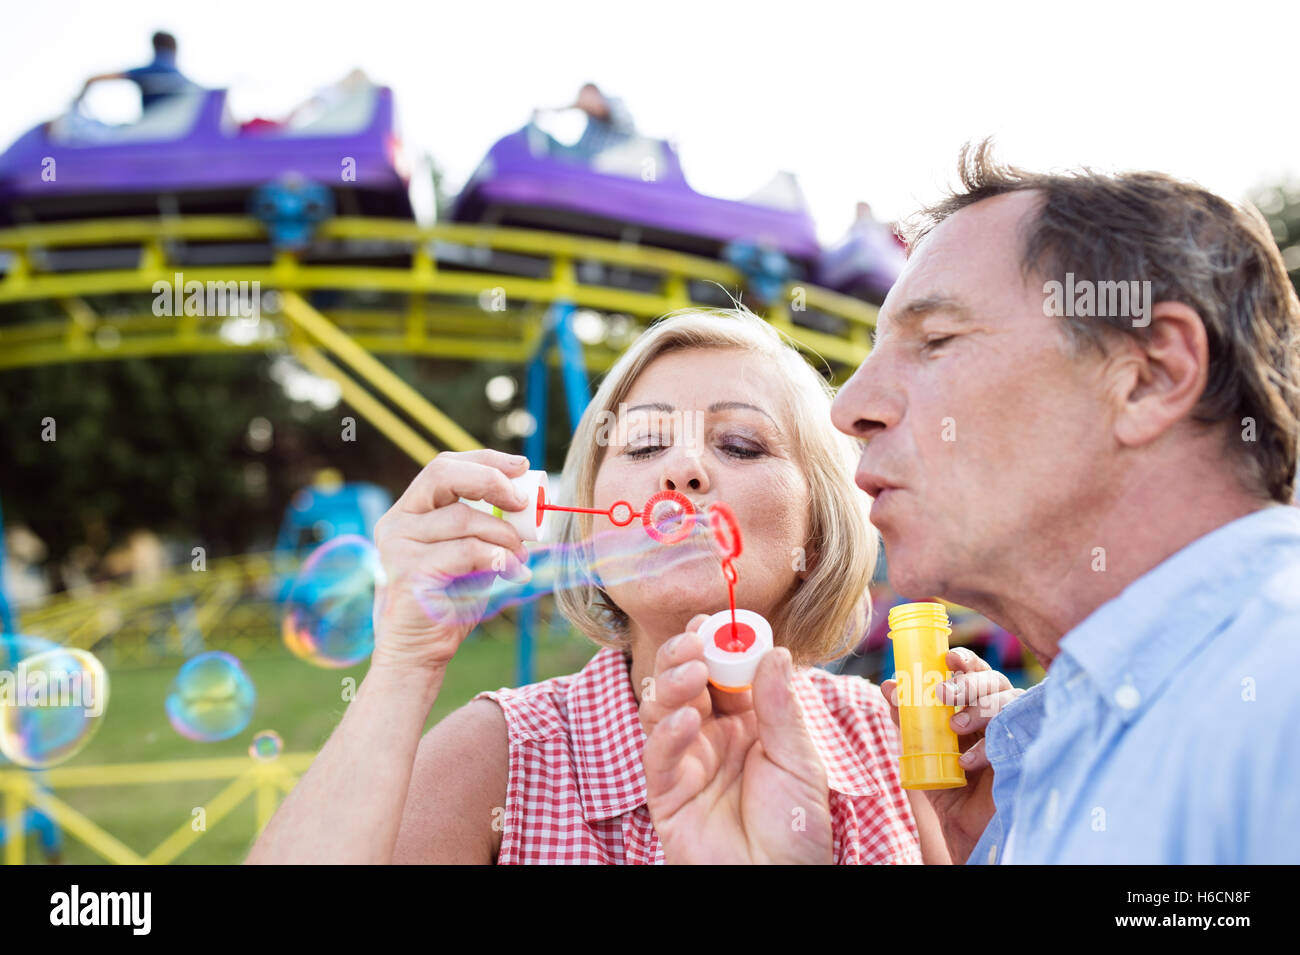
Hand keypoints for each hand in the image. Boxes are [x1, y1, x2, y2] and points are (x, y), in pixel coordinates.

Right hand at [370, 449, 531, 675]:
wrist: (421, 650)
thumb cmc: (451, 600)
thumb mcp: (474, 554)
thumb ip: (489, 526)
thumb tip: (528, 503)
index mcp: (410, 511)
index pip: (444, 466)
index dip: (485, 461)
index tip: (522, 467)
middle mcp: (397, 522)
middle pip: (443, 475)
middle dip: (490, 481)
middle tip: (522, 501)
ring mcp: (398, 545)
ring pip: (464, 518)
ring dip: (504, 535)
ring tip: (519, 556)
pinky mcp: (408, 571)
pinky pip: (466, 550)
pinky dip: (498, 559)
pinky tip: (511, 573)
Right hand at [640, 621, 833, 863]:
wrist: (779, 883)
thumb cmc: (796, 830)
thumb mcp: (800, 761)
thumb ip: (780, 708)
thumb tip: (775, 651)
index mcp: (747, 723)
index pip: (725, 672)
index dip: (719, 644)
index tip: (717, 620)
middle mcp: (712, 737)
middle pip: (686, 682)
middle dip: (685, 654)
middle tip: (695, 638)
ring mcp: (686, 762)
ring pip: (662, 709)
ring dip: (673, 684)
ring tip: (692, 671)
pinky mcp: (666, 793)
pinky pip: (658, 755)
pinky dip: (668, 733)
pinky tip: (687, 720)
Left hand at [880, 646, 1023, 863]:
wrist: (965, 825)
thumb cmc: (947, 780)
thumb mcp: (923, 748)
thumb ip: (908, 719)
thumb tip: (888, 688)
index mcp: (977, 704)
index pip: (976, 671)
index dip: (965, 660)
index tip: (948, 657)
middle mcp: (1000, 712)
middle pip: (993, 681)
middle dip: (968, 683)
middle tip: (943, 693)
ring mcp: (1016, 733)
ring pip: (1007, 703)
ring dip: (978, 711)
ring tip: (954, 727)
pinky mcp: (1025, 756)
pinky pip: (1013, 740)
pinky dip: (986, 748)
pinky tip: (966, 761)